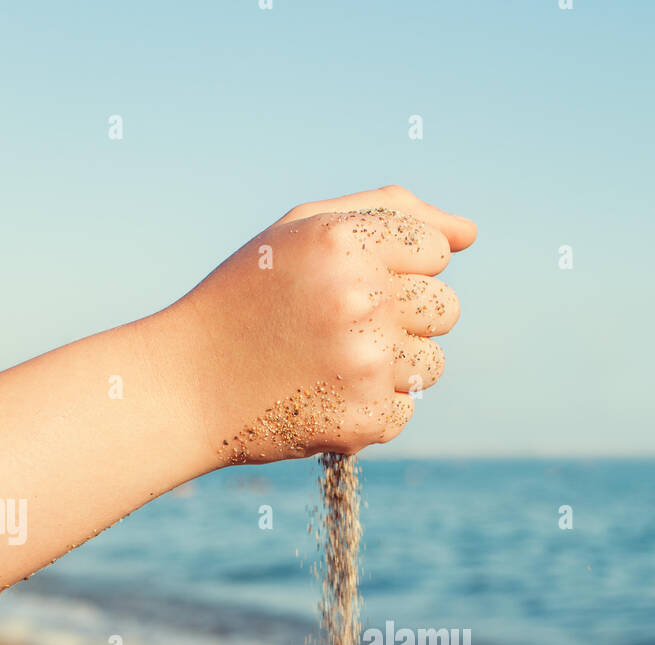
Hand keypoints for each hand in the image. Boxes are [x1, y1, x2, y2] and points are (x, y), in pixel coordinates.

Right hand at [173, 185, 476, 464]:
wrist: (185, 387)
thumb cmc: (248, 300)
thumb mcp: (301, 233)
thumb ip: (388, 214)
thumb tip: (469, 234)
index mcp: (345, 241)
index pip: (436, 252)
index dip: (401, 269)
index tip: (355, 282)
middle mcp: (360, 299)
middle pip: (446, 308)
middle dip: (408, 317)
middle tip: (343, 325)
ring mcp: (365, 364)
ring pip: (433, 364)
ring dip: (396, 365)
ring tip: (333, 363)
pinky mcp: (364, 420)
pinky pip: (404, 409)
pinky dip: (372, 407)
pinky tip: (323, 396)